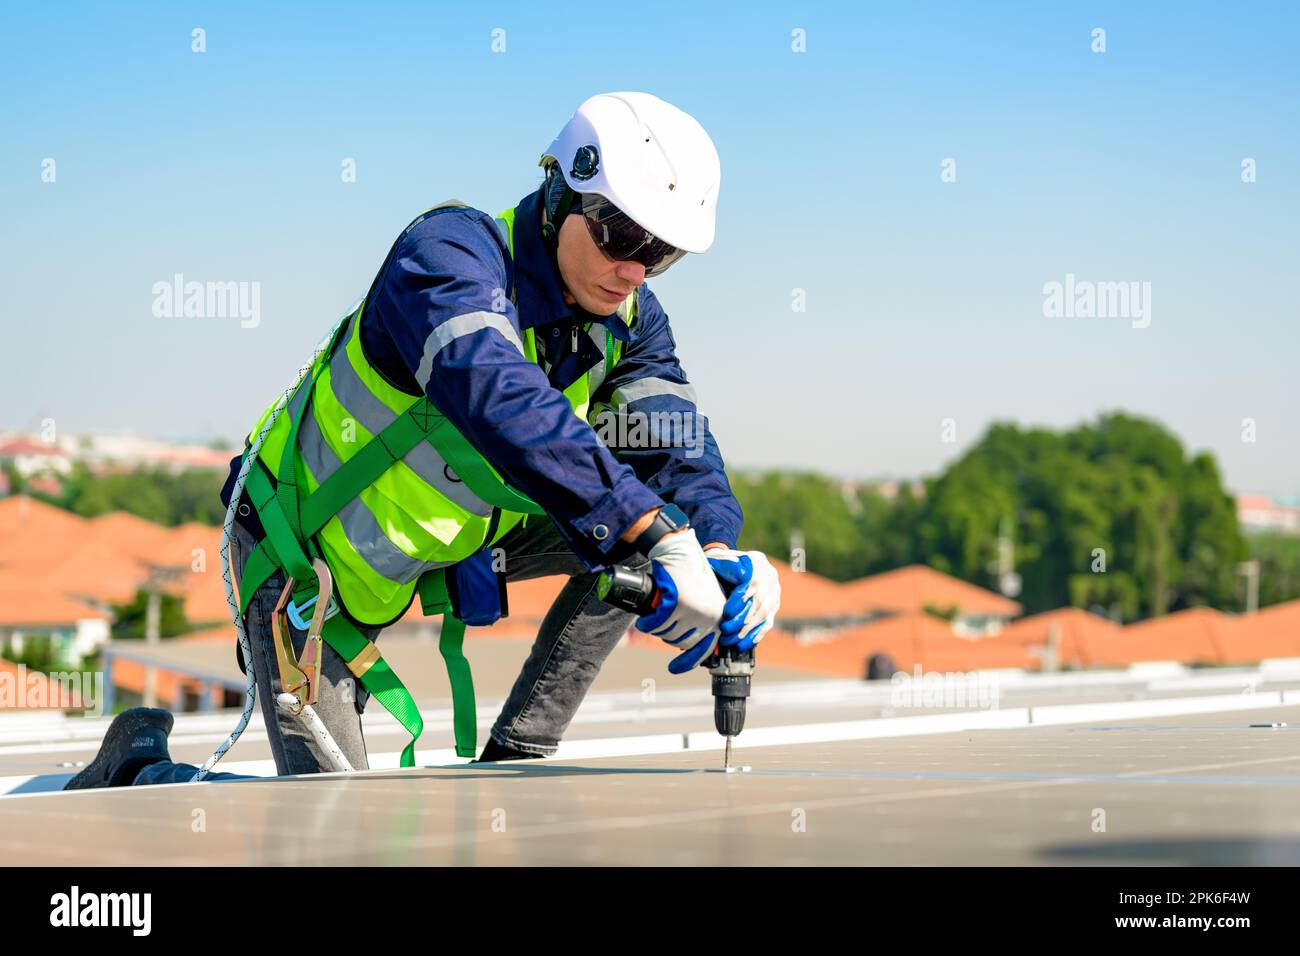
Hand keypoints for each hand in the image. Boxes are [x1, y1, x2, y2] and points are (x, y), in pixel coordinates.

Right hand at [634, 528, 727, 673]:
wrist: (679, 551)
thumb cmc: (689, 574)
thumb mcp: (704, 598)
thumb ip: (703, 620)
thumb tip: (691, 648)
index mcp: (719, 615)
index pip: (705, 648)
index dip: (688, 661)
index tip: (674, 669)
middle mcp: (711, 615)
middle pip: (683, 642)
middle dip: (667, 636)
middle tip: (658, 626)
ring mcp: (696, 610)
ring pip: (669, 634)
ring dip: (657, 630)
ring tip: (652, 620)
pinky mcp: (679, 603)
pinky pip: (658, 624)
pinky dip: (648, 624)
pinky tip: (644, 622)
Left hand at [703, 547, 780, 650]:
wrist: (736, 564)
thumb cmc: (724, 562)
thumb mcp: (721, 559)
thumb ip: (721, 566)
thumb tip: (723, 574)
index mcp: (757, 562)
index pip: (752, 584)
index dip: (740, 600)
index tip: (727, 613)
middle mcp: (770, 577)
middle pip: (759, 603)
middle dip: (741, 620)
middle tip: (725, 631)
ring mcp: (775, 593)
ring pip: (764, 615)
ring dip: (747, 631)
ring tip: (731, 641)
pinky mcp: (774, 607)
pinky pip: (767, 623)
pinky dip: (756, 635)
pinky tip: (744, 645)